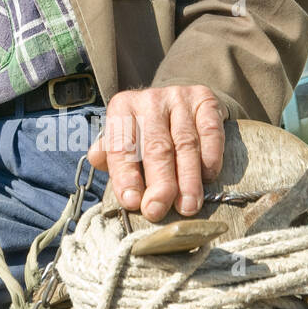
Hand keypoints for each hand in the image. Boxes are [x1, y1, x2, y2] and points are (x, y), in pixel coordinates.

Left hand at [87, 85, 226, 221]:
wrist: (176, 102)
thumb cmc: (144, 130)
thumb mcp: (123, 137)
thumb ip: (110, 152)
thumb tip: (96, 159)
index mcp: (122, 108)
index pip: (122, 145)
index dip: (125, 176)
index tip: (132, 202)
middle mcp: (150, 100)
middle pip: (156, 147)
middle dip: (158, 184)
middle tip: (158, 210)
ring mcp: (180, 98)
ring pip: (185, 144)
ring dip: (187, 179)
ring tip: (188, 206)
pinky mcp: (205, 100)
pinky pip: (210, 131)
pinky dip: (210, 156)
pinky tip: (208, 177)